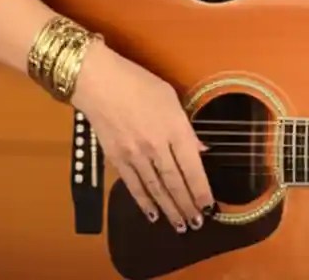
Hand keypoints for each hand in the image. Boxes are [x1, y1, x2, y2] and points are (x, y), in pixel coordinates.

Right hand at [70, 43, 215, 232]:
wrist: (98, 82)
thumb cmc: (138, 83)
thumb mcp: (171, 98)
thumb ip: (186, 127)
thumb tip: (199, 149)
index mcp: (174, 128)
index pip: (192, 166)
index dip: (201, 190)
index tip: (209, 207)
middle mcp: (156, 145)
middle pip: (175, 182)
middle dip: (187, 206)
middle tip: (197, 224)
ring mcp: (135, 154)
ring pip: (156, 188)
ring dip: (169, 209)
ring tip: (180, 226)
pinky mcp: (117, 158)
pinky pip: (133, 185)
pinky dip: (144, 202)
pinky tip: (153, 215)